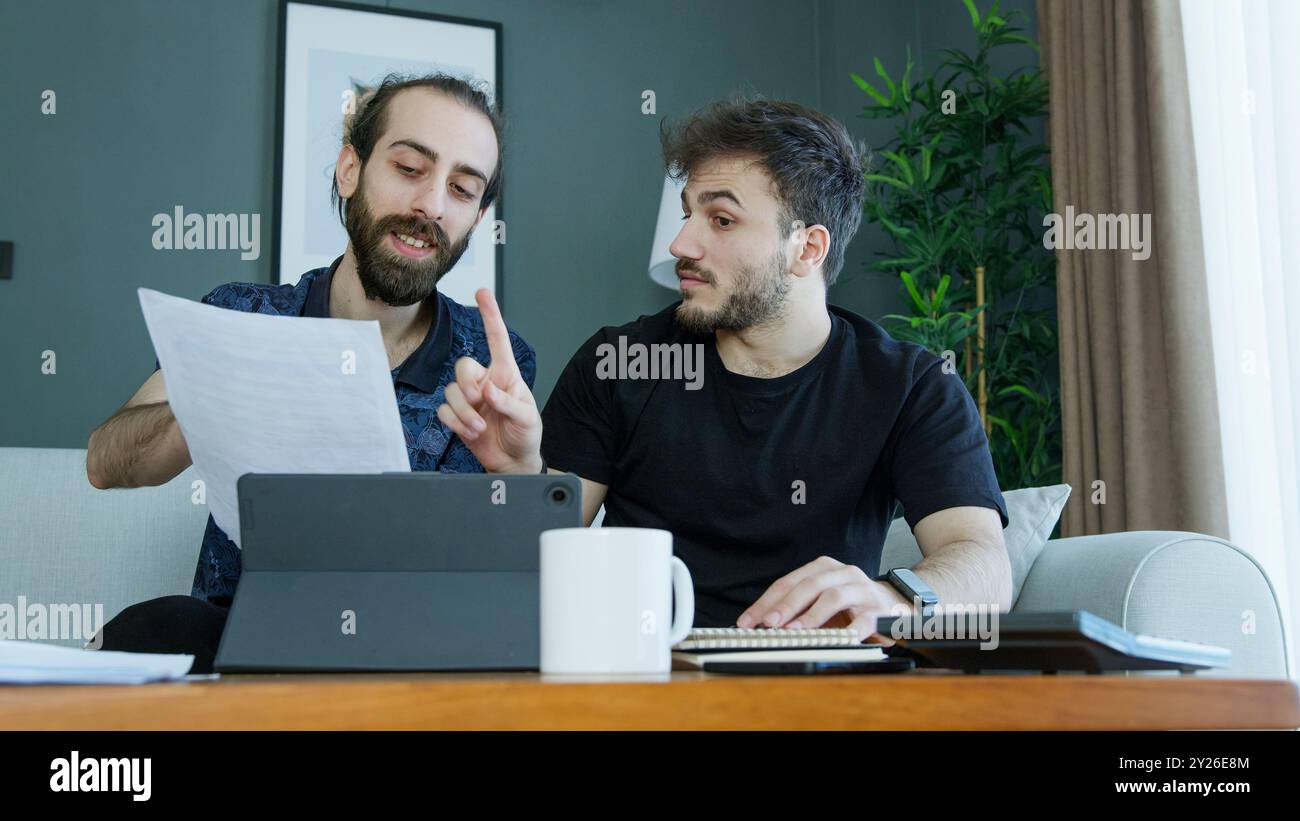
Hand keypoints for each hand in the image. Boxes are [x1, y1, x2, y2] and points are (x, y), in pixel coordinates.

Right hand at [436, 288, 542, 473]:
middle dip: (465, 384)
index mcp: (506, 374)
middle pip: (462, 365)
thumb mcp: (527, 418)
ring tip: (480, 428)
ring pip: (450, 391)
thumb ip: (508, 402)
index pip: (497, 340)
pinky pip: (444, 411)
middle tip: (478, 401)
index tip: (482, 292)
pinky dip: (455, 422)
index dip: (490, 315)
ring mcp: (469, 398)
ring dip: (463, 412)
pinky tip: (471, 432)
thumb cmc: (526, 434)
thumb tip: (487, 390)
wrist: (513, 462)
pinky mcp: (457, 416)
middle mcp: (485, 381)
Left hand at [736, 556, 912, 643]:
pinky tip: (838, 639)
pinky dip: (850, 630)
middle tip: (769, 623)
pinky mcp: (878, 609)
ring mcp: (861, 589)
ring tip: (795, 631)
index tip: (747, 621)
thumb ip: (795, 610)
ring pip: (833, 597)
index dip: (765, 602)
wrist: (894, 605)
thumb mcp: (819, 603)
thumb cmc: (849, 606)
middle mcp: (841, 573)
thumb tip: (762, 625)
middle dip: (785, 605)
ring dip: (811, 616)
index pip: (787, 583)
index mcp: (821, 569)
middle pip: (808, 586)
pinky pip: (863, 619)